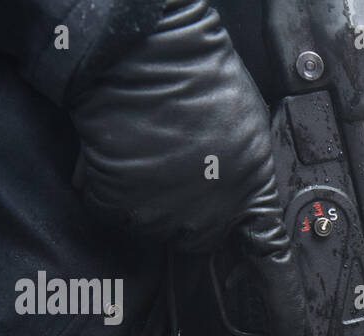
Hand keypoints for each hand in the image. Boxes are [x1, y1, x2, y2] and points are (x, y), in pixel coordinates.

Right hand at [68, 0, 285, 255]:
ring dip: (145, 202)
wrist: (149, 59)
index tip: (236, 238)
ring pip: (149, 227)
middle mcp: (207, 217)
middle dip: (185, 213)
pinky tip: (116, 157)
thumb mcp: (253, 130)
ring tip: (145, 158)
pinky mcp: (116, 204)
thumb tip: (241, 189)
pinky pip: (107, 208)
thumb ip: (250, 172)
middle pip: (194, 238)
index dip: (237, 235)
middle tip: (174, 173)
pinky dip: (106, 188)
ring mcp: (160, 216)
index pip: (257, 248)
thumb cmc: (205, 81)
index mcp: (248, 198)